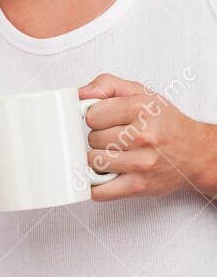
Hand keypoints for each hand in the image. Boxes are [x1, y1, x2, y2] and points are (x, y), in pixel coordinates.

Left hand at [81, 74, 216, 199]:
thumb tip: (81, 94)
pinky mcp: (137, 186)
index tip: (107, 120)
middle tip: (117, 138)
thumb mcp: (141, 93)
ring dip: (99, 159)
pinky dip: (96, 185)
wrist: (195, 153)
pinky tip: (106, 175)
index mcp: (142, 108)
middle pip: (92, 139)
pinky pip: (99, 190)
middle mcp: (143, 135)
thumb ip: (108, 86)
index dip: (96, 117)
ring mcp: (140, 162)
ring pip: (93, 161)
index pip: (92, 115)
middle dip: (100, 138)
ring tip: (116, 154)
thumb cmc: (166, 125)